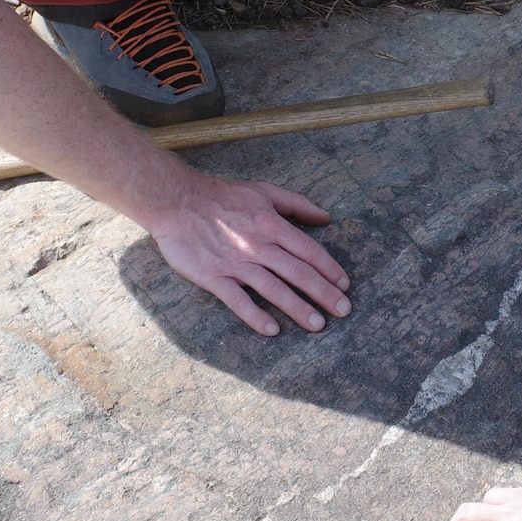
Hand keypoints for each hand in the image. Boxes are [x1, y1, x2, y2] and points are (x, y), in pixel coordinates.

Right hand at [143, 167, 350, 335]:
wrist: (177, 201)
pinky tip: (272, 329)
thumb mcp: (263, 191)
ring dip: (298, 308)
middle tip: (344, 311)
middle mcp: (258, 246)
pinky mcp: (214, 277)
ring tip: (318, 324)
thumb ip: (296, 204)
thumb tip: (325, 217)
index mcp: (271, 225)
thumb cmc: (221, 195)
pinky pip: (238, 300)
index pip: (309, 251)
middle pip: (298, 273)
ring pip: (274, 289)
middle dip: (324, 293)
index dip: (329, 269)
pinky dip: (255, 315)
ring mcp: (236, 263)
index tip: (345, 285)